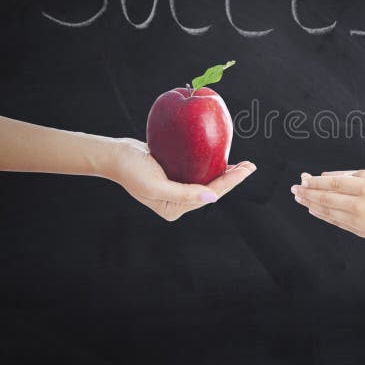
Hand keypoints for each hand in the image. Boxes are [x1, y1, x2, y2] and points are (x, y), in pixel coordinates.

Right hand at [106, 137, 255, 220]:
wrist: (114, 155)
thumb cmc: (131, 170)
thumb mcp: (156, 186)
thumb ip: (183, 195)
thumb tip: (211, 199)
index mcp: (175, 208)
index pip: (210, 194)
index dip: (231, 182)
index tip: (246, 170)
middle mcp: (178, 201)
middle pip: (212, 189)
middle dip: (232, 178)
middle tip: (250, 165)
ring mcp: (177, 188)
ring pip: (207, 180)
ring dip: (225, 172)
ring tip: (242, 164)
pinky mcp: (175, 175)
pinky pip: (198, 171)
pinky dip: (211, 165)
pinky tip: (220, 157)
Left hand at [290, 169, 364, 244]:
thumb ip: (358, 174)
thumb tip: (331, 176)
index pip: (334, 183)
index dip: (316, 181)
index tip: (304, 178)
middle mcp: (359, 205)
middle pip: (326, 197)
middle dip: (308, 192)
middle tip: (294, 188)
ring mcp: (357, 220)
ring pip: (327, 211)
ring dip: (310, 204)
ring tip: (298, 198)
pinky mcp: (357, 230)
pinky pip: (334, 221)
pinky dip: (321, 214)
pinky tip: (313, 209)